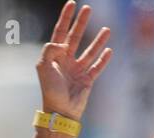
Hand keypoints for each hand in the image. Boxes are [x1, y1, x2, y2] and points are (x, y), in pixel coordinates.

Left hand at [37, 2, 113, 122]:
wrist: (61, 111)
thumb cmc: (50, 90)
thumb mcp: (43, 67)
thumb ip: (49, 50)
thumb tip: (61, 42)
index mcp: (54, 57)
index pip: (60, 33)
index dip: (65, 18)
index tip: (71, 4)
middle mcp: (66, 61)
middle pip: (75, 37)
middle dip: (81, 23)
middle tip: (88, 8)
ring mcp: (78, 70)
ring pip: (89, 51)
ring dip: (98, 40)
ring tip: (107, 29)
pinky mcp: (87, 80)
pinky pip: (97, 67)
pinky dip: (103, 59)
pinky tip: (109, 50)